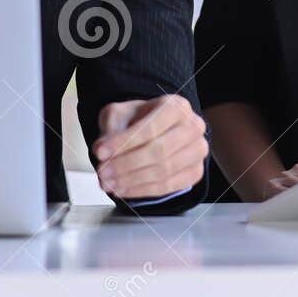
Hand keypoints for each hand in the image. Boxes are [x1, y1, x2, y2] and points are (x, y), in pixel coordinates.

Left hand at [93, 95, 207, 199]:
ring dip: (131, 180)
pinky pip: (168, 186)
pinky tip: (123, 189)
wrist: (155, 130)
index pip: (150, 127)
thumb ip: (110, 128)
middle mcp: (193, 126)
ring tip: (109, 183)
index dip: (123, 142)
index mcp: (176, 106)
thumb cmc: (138, 121)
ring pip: (163, 171)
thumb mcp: (120, 115)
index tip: (99, 152)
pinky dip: (142, 191)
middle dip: (125, 164)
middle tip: (102, 172)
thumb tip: (102, 149)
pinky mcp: (195, 172)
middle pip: (158, 151)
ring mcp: (198, 150)